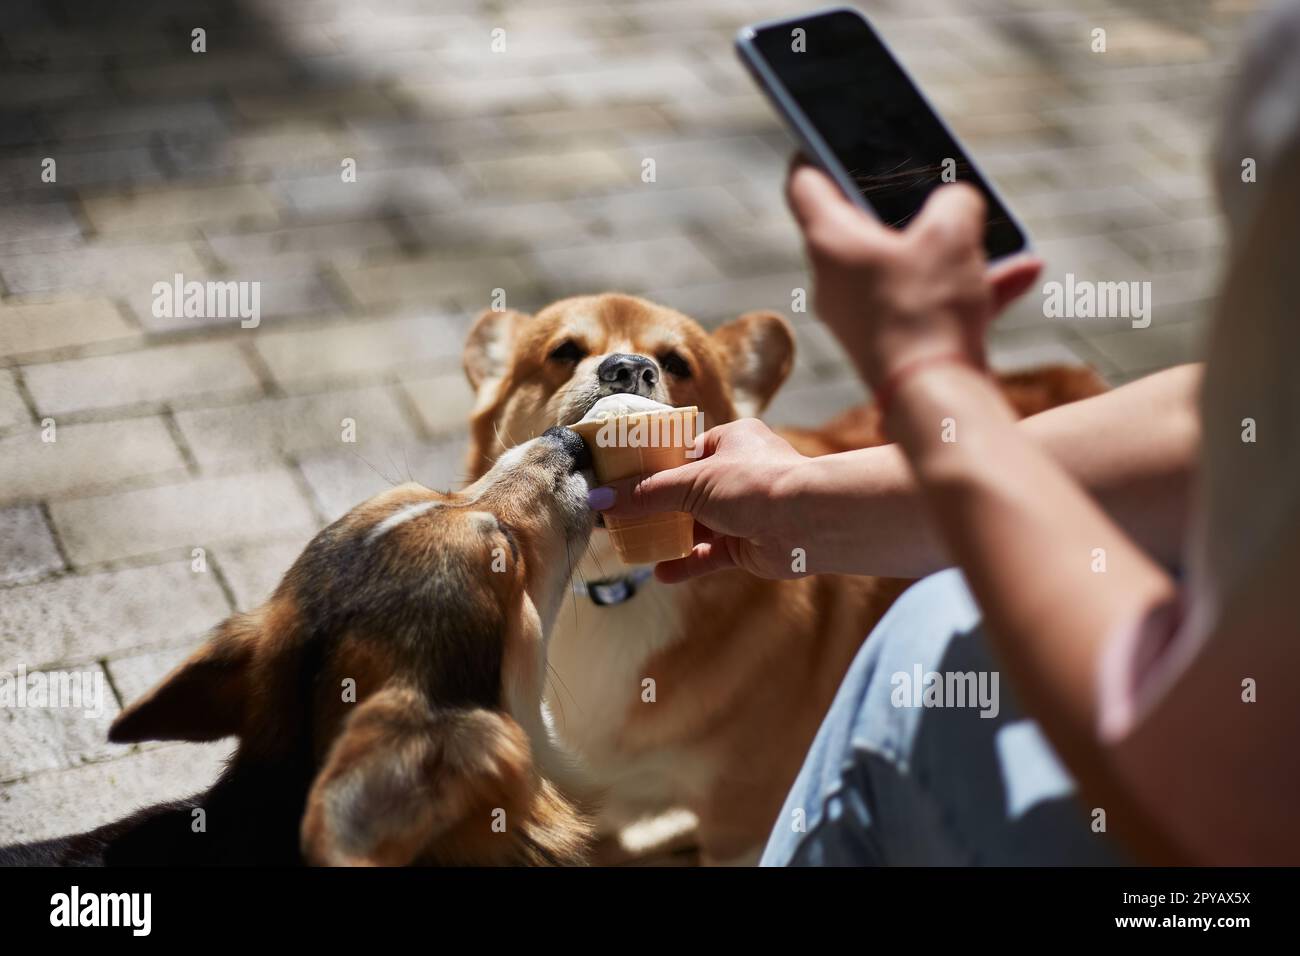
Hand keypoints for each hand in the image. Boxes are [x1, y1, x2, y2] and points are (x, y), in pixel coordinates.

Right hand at [589, 418, 809, 581]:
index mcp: (730, 442)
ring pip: (698, 526)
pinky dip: (688, 563)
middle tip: (621, 520)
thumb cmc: (756, 484)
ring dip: (670, 537)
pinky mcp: (749, 545)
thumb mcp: (693, 482)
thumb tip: (601, 500)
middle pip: (687, 492)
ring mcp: (744, 511)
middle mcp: (738, 474)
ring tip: (635, 547)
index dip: (652, 469)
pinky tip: (661, 573)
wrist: (810, 522)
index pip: (683, 453)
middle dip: (656, 508)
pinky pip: (712, 554)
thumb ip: (647, 494)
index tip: (622, 484)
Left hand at [785, 161, 1042, 387]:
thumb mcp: (954, 230)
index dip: (815, 148)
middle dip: (897, 199)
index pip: (805, 182)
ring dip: (950, 245)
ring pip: (905, 263)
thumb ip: (955, 199)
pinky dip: (970, 286)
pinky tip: (1025, 272)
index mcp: (830, 241)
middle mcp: (835, 279)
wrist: (936, 399)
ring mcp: (861, 315)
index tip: (826, 132)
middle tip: (918, 173)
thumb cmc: (929, 309)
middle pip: (859, 222)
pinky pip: (930, 301)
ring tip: (990, 226)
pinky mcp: (891, 344)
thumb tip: (956, 204)